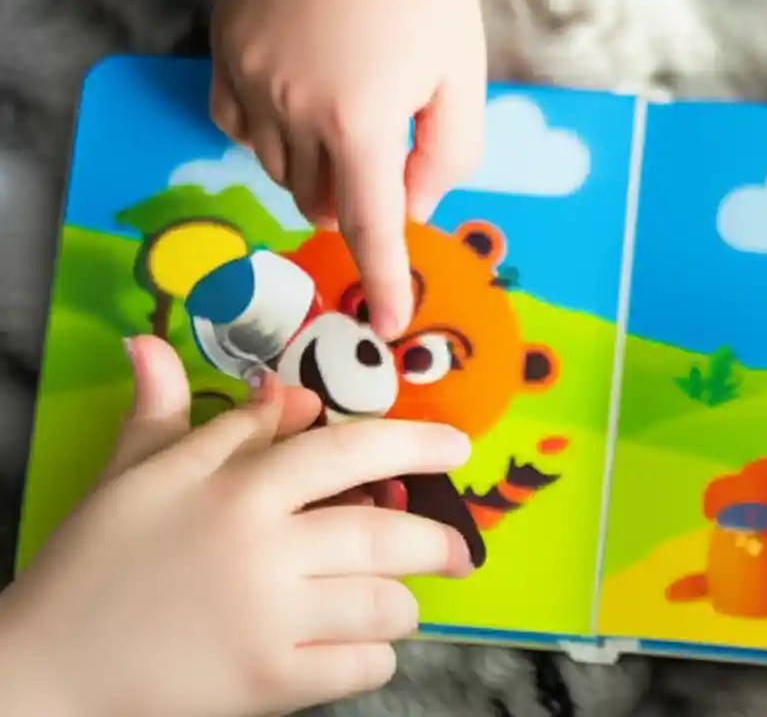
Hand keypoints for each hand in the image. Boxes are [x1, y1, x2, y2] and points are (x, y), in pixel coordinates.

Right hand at [0, 337, 472, 715]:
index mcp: (237, 491)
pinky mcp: (270, 684)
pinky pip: (362, 667)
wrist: (47, 670)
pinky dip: (374, 658)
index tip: (459, 448)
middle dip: (437, 543)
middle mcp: (264, 551)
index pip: (347, 451)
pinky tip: (358, 649)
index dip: (413, 444)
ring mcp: (271, 622)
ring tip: (393, 602)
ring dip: (401, 604)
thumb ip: (175, 415)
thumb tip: (160, 343)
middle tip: (458, 551)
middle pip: (385, 534)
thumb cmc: (95, 565)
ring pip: (385, 605)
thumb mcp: (133, 478)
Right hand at [210, 0, 486, 337]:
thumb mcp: (459, 72)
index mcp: (360, 121)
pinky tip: (300, 103)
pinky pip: (241, 131)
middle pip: (324, 204)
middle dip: (357, 202)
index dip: (383, 281)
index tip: (388, 326)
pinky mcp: (223, 59)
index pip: (372, 227)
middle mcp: (295, 113)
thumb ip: (448, 151)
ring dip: (318, 170)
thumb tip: (417, 210)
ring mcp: (249, 85)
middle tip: (381, 162)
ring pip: (283, 173)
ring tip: (347, 115)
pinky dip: (273, 137)